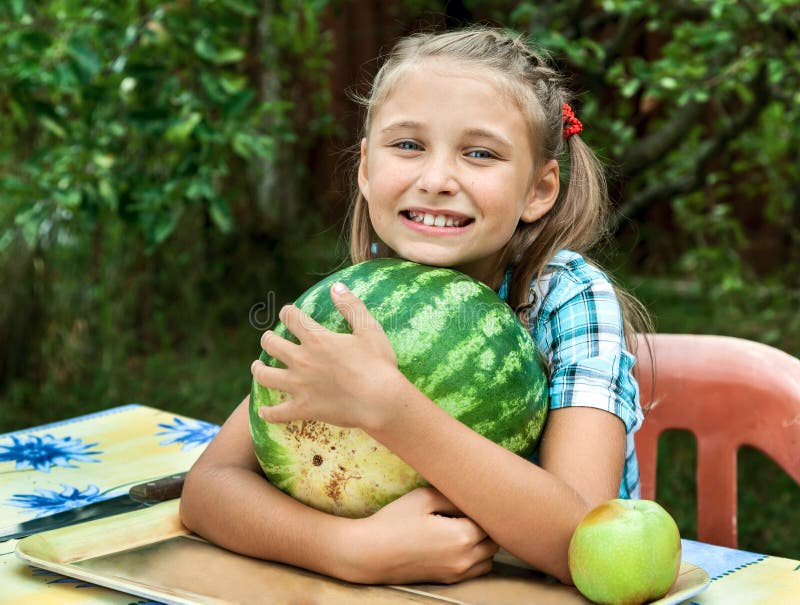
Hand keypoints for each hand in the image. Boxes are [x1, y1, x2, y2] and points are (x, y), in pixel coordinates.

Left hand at [252, 282, 402, 430]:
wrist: (380, 400)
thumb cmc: (378, 363)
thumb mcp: (368, 328)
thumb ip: (351, 306)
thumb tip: (336, 286)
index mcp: (316, 338)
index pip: (291, 317)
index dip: (288, 312)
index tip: (289, 313)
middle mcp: (301, 360)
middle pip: (271, 344)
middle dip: (268, 338)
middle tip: (270, 338)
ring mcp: (299, 385)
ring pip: (265, 376)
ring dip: (258, 369)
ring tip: (258, 366)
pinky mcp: (303, 408)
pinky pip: (277, 412)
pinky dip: (268, 412)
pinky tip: (264, 411)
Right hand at [338, 487, 498, 584]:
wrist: (370, 554)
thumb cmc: (394, 521)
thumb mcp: (424, 497)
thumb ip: (454, 496)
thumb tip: (472, 495)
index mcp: (462, 535)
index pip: (490, 519)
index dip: (483, 506)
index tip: (473, 495)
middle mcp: (465, 558)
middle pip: (494, 540)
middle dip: (486, 524)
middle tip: (468, 509)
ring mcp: (457, 572)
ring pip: (489, 557)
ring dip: (483, 542)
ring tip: (463, 525)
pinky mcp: (448, 579)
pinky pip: (477, 569)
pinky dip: (476, 556)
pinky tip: (456, 541)